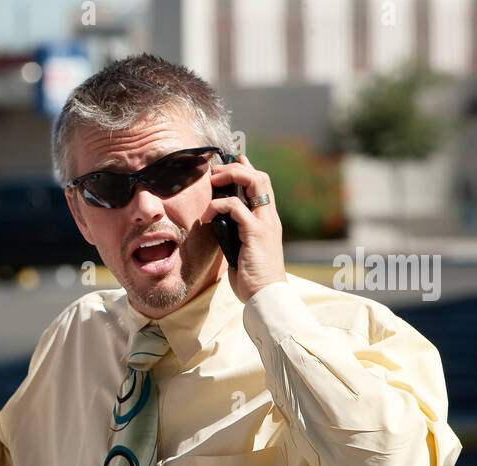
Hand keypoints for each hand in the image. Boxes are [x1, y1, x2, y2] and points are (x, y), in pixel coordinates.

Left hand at [204, 153, 287, 301]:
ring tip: (212, 182)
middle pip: (260, 177)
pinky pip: (236, 207)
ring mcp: (264, 223)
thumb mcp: (242, 248)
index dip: (247, 168)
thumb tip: (218, 222)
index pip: (262, 185)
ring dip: (230, 177)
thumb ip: (235, 232)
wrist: (266, 295)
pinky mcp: (255, 233)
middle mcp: (269, 217)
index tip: (232, 160)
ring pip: (254, 184)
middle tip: (215, 172)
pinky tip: (207, 216)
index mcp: (267, 220)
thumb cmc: (253, 276)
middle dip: (237, 168)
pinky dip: (218, 206)